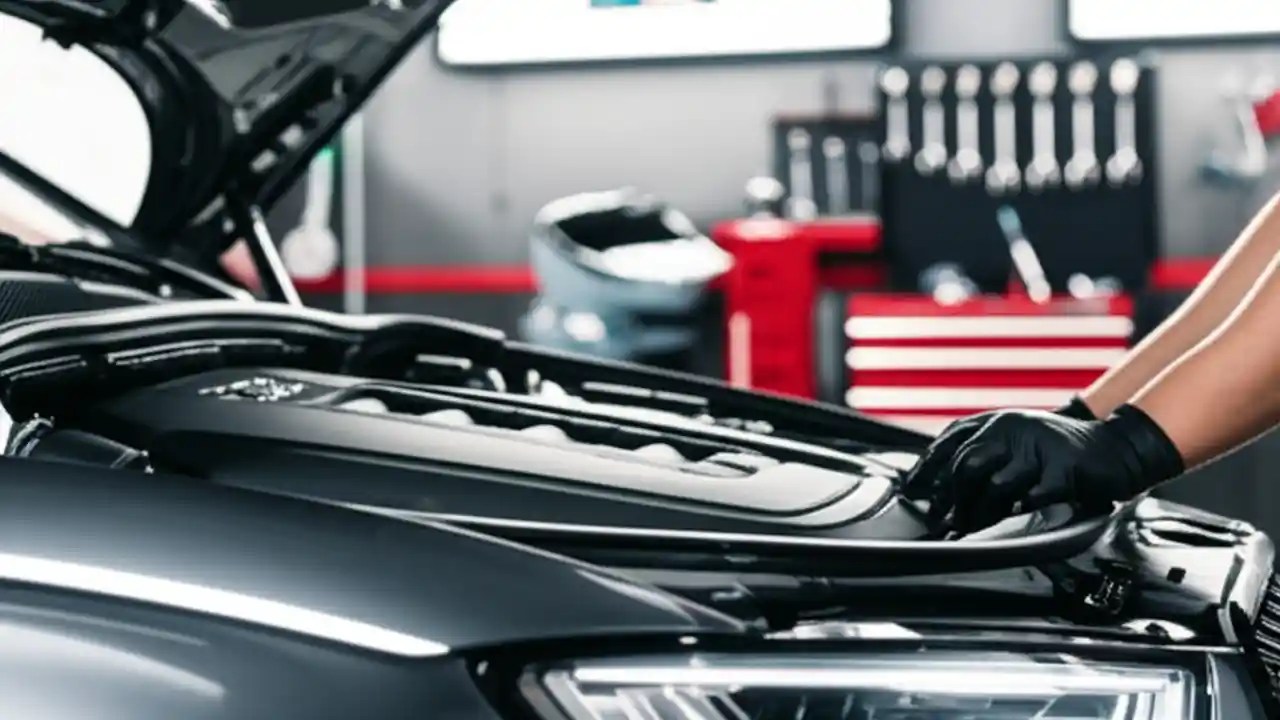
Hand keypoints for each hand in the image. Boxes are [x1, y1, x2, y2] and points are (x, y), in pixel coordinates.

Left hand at [915, 405, 1183, 533]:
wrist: (1114, 446)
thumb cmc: (1056, 453)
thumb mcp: (1014, 444)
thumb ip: (981, 459)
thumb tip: (936, 493)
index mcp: (996, 422)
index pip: (949, 443)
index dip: (926, 469)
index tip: (911, 493)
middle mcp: (1013, 428)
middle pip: (967, 466)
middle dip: (953, 502)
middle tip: (948, 526)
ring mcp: (1039, 447)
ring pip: (996, 485)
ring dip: (980, 514)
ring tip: (973, 532)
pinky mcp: (1066, 469)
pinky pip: (1035, 496)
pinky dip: (1020, 512)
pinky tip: (1012, 522)